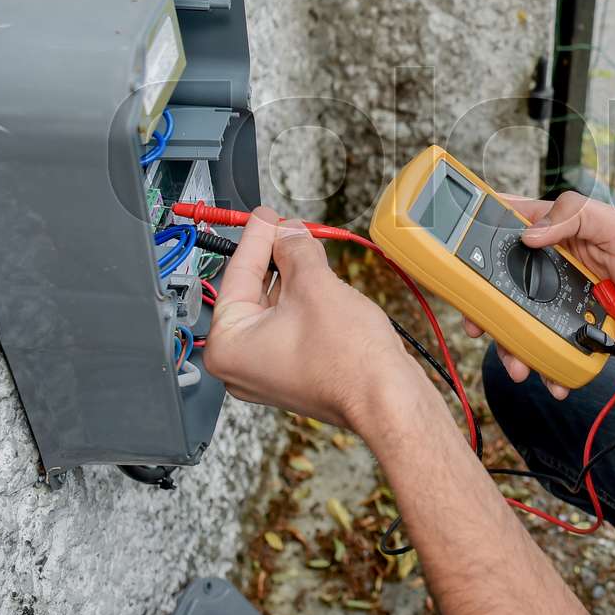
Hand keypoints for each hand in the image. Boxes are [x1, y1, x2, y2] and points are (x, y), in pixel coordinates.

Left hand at [203, 206, 423, 429]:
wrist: (386, 397)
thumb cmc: (348, 360)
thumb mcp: (314, 285)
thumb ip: (295, 251)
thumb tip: (288, 233)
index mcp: (229, 346)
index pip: (236, 275)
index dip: (256, 238)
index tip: (265, 217)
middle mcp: (241, 364)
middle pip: (252, 292)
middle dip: (274, 257)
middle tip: (287, 228)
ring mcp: (268, 371)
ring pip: (274, 309)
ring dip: (292, 277)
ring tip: (307, 247)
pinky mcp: (295, 373)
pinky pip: (289, 327)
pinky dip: (302, 301)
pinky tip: (318, 279)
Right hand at [463, 190, 614, 397]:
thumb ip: (579, 216)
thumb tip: (530, 232)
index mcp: (565, 234)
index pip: (515, 222)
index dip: (482, 231)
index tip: (454, 247)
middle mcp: (558, 266)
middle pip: (505, 282)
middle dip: (486, 305)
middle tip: (476, 324)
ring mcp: (563, 302)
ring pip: (520, 322)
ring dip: (512, 345)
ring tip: (519, 366)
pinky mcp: (572, 334)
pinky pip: (546, 350)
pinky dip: (543, 366)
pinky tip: (550, 378)